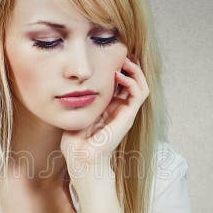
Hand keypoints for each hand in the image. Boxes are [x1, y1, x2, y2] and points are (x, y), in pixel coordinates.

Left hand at [60, 56, 148, 179]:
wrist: (81, 158)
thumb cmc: (75, 142)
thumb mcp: (75, 113)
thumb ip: (78, 100)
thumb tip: (71, 85)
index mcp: (109, 109)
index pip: (120, 84)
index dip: (118, 68)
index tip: (108, 56)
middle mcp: (120, 110)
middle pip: (133, 82)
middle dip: (128, 65)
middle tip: (119, 53)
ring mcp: (126, 113)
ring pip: (141, 85)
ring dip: (134, 70)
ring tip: (123, 60)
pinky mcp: (128, 116)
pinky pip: (140, 93)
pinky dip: (132, 80)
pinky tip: (119, 74)